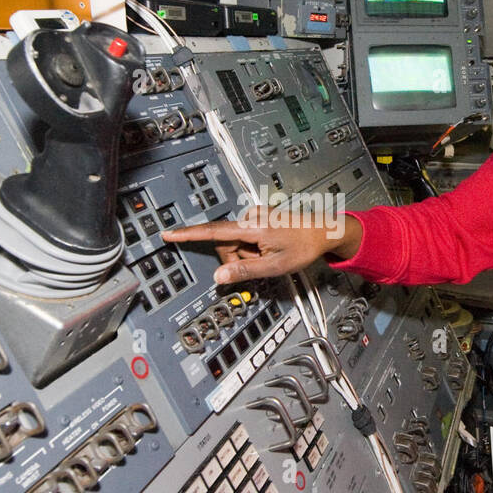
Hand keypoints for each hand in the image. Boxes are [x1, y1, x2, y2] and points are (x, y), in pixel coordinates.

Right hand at [161, 209, 361, 284]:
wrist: (324, 231)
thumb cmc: (304, 247)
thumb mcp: (274, 267)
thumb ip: (244, 271)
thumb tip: (218, 277)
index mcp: (252, 227)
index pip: (212, 232)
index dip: (188, 234)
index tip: (168, 233)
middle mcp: (250, 217)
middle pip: (225, 243)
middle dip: (236, 258)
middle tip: (260, 264)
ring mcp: (255, 216)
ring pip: (235, 242)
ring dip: (246, 253)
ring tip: (269, 255)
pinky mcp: (259, 218)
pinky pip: (244, 236)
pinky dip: (252, 247)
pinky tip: (270, 249)